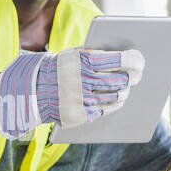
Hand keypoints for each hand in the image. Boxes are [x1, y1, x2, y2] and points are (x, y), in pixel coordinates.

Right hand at [0, 47, 144, 140]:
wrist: (29, 91)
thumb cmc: (56, 69)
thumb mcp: (72, 55)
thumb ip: (95, 54)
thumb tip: (125, 58)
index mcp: (83, 61)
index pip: (119, 59)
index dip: (134, 61)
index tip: (141, 61)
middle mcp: (83, 81)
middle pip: (120, 80)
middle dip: (131, 78)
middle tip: (136, 76)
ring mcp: (81, 100)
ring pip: (115, 97)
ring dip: (123, 92)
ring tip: (125, 88)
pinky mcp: (79, 115)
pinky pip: (105, 111)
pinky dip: (113, 105)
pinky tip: (116, 100)